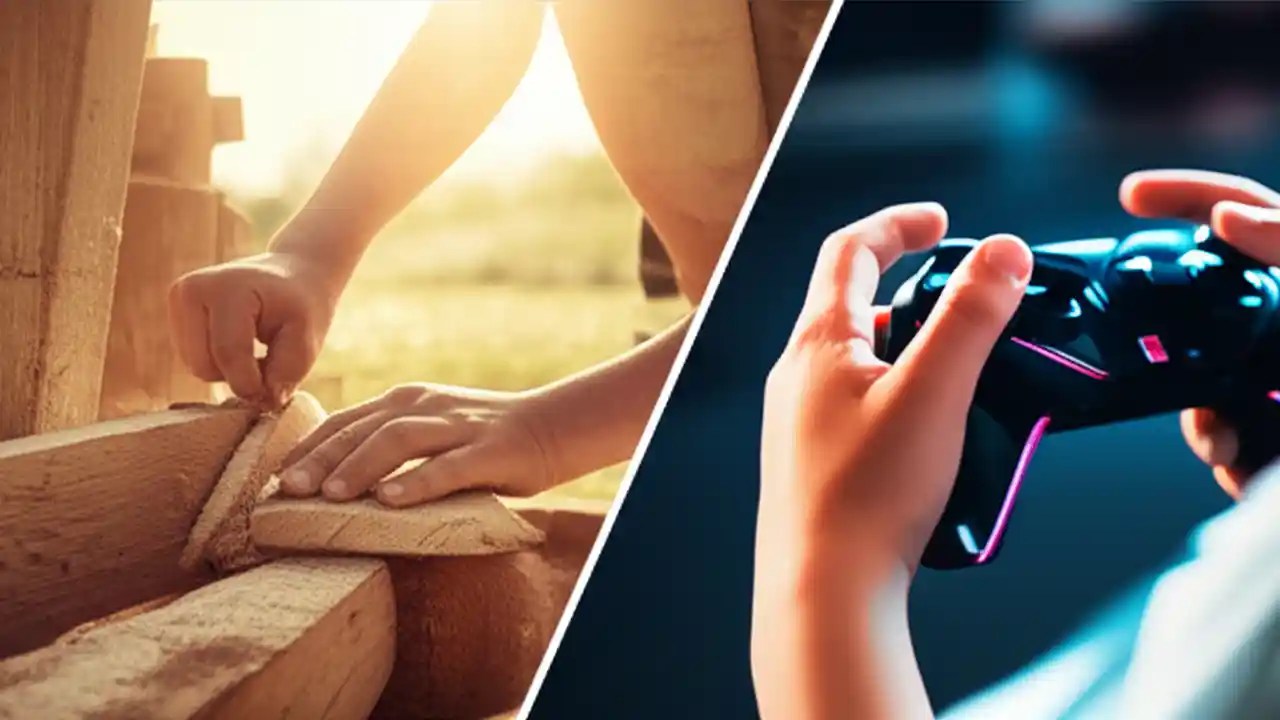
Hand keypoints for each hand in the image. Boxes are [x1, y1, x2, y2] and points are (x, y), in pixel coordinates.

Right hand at [169, 250, 339, 407]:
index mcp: (226, 288)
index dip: (250, 383)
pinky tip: (238, 345)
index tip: (273, 392)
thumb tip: (262, 402)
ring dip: (227, 370)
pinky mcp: (175, 312)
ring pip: (195, 367)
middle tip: (267, 362)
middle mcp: (191, 290)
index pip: (228, 352)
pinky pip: (192, 360)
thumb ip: (287, 372)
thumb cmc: (301, 308)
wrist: (293, 276)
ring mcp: (179, 299)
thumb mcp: (307, 339)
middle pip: (203, 366)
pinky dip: (217, 363)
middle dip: (237, 375)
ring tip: (254, 350)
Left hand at [277, 383, 556, 506]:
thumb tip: (332, 479)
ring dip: (360, 466)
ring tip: (328, 496)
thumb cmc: (483, 439)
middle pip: (363, 429)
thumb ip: (390, 443)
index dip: (310, 448)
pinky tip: (391, 500)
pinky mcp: (488, 451)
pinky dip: (417, 482)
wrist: (552, 426)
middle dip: (321, 459)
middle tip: (288, 489)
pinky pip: (448, 467)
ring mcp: (457, 427)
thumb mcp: (430, 430)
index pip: (347, 421)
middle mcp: (426, 407)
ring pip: (398, 440)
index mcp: (406, 400)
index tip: (277, 478)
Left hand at [752, 203, 1031, 719]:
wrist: (823, 592)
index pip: (849, 252)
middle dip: (915, 296)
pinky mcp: (813, 462)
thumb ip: (970, 317)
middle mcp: (797, 377)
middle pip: (854, 307)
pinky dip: (900, 400)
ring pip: (860, 363)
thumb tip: (1002, 252)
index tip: (940, 221)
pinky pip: (859, 408)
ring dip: (912, 354)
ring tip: (965, 379)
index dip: (896, 224)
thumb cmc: (865, 496)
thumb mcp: (934, 393)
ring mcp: (799, 422)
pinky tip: (934, 436)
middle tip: (969, 309)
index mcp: (818, 344)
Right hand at [1120, 169, 1279, 498]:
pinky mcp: (1277, 432)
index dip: (1189, 195)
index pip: (1244, 210)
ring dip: (1204, 419)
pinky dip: (1233, 460)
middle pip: (1208, 311)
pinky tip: (1242, 469)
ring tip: (1222, 445)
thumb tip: (1231, 216)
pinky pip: (1238, 445)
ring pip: (1213, 388)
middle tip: (1151, 366)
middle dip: (1175, 347)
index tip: (1132, 195)